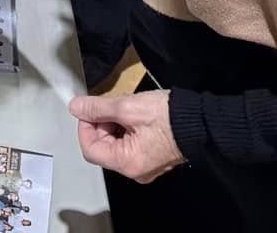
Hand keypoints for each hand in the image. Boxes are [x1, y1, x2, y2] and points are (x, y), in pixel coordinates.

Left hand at [71, 91, 185, 181]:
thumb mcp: (128, 107)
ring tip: (128, 108)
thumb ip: (98, 108)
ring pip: (115, 144)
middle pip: (102, 147)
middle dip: (102, 123)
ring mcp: (144, 165)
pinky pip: (128, 144)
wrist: (200, 121)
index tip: (89, 110)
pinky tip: (136, 114)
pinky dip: (126, 127)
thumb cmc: (170, 118)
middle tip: (113, 106)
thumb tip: (77, 108)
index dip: (85, 127)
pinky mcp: (151, 157)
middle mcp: (135, 170)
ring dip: (114, 123)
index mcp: (127, 163)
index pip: (89, 149)